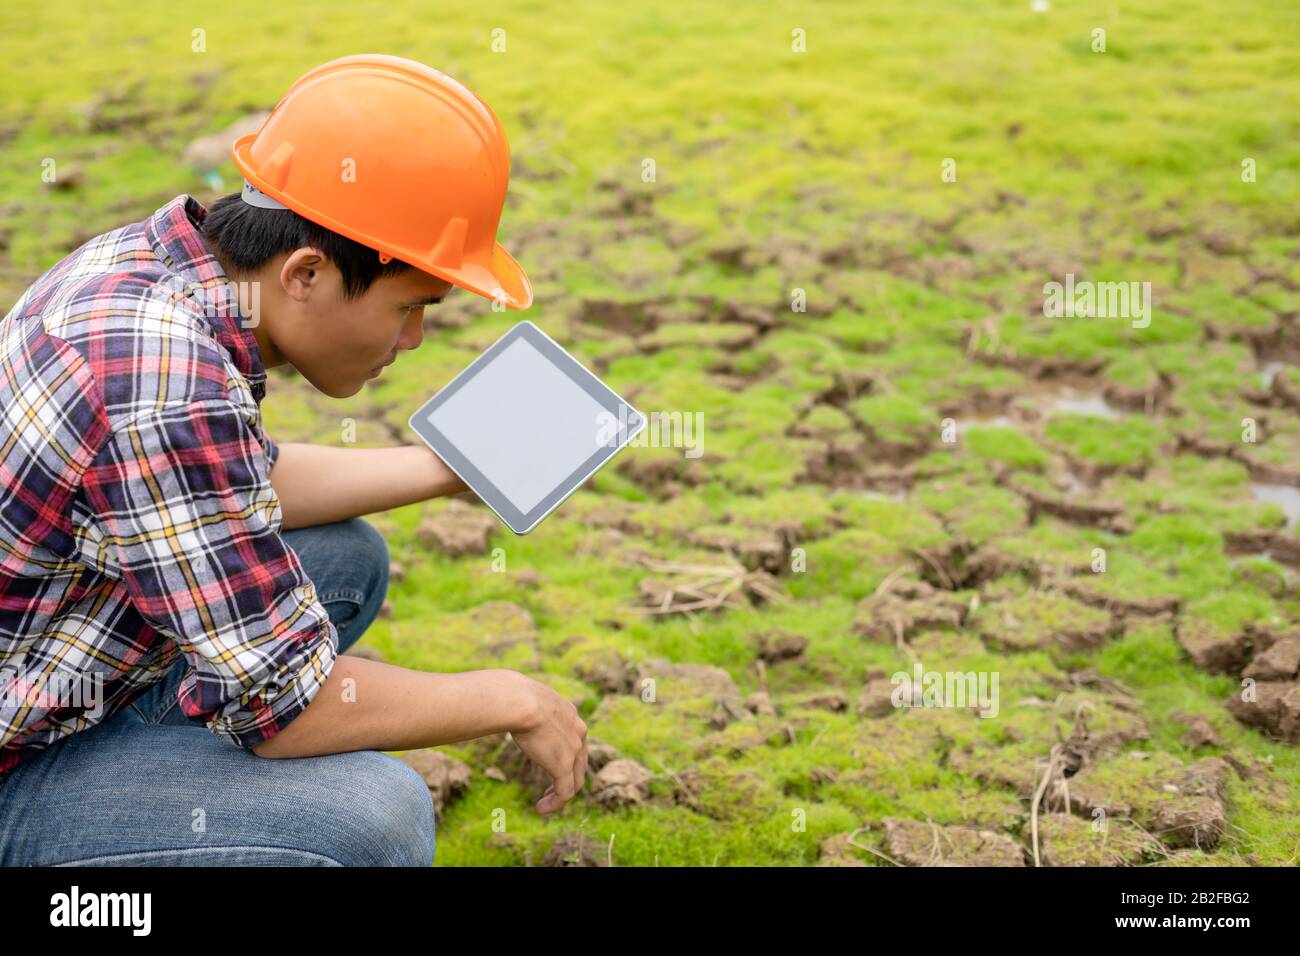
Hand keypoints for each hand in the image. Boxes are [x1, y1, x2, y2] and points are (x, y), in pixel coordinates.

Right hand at [508, 676, 587, 813]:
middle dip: (567, 778)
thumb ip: (524, 707)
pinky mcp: (564, 766)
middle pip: (579, 763)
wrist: (520, 701)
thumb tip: (506, 705)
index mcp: (571, 715)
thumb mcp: (526, 698)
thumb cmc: (513, 696)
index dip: (566, 756)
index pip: (576, 740)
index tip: (549, 763)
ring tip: (546, 803)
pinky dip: (555, 804)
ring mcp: (574, 750)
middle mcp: (579, 732)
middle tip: (551, 790)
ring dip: (560, 795)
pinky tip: (541, 809)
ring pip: (575, 781)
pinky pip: (565, 792)